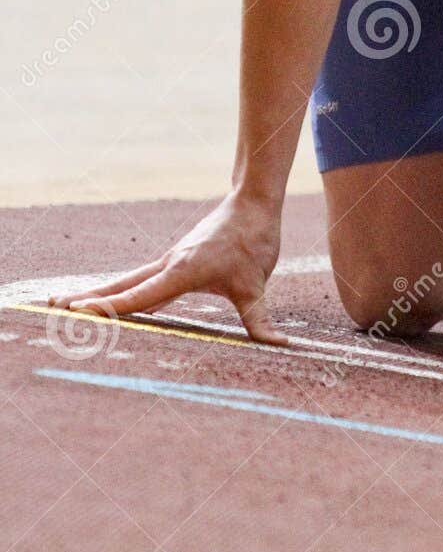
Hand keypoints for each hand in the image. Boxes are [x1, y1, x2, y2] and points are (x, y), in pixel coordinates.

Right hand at [47, 193, 287, 345]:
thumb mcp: (257, 285)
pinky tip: (115, 302)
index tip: (79, 314)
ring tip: (68, 305)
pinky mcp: (177, 260)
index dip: (110, 309)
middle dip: (88, 299)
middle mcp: (169, 265)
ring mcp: (171, 261)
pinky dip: (124, 290)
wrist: (254, 203)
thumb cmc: (253, 240)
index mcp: (182, 271)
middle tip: (54, 307)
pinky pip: (144, 279)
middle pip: (121, 286)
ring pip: (129, 281)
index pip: (139, 296)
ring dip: (101, 294)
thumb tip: (280, 348)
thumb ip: (260, 320)